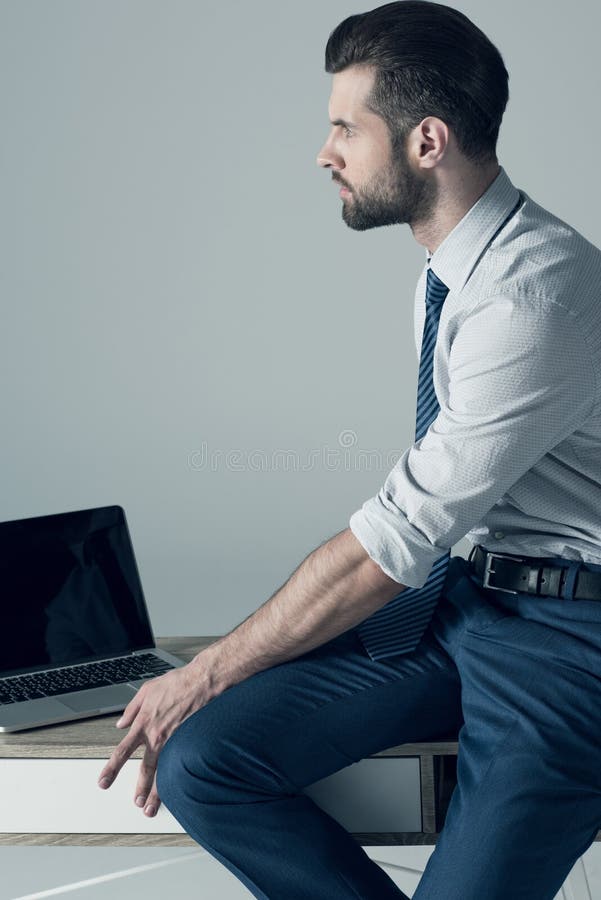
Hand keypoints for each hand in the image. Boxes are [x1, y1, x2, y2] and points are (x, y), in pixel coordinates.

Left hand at [97, 659, 212, 816]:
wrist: (203, 681)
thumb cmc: (177, 683)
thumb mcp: (147, 690)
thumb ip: (131, 709)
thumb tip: (121, 723)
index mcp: (144, 724)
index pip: (122, 752)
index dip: (111, 770)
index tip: (103, 782)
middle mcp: (158, 736)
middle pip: (145, 770)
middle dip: (140, 789)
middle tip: (136, 803)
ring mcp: (175, 741)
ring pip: (164, 773)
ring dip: (157, 793)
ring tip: (152, 807)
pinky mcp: (190, 741)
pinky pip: (181, 764)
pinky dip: (178, 779)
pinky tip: (178, 789)